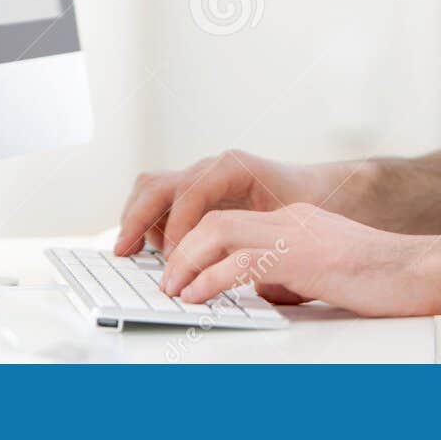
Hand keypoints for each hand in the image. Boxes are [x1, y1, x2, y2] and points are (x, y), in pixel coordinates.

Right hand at [113, 149, 336, 257]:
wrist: (316, 189)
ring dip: (137, 218)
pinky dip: (148, 222)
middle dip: (137, 218)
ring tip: (131, 253)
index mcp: (232, 167)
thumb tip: (230, 271)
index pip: (190, 192)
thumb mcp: (289, 220)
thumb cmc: (304, 203)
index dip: (177, 226)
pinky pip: (159, 201)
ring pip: (150, 188)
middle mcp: (210, 168)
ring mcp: (199, 177)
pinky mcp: (193, 193)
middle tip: (124, 252)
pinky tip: (155, 251)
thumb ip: (259, 240)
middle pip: (157, 184)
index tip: (174, 259)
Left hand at [159, 204, 440, 317]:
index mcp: (294, 220)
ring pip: (220, 232)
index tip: (176, 268)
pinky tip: (199, 295)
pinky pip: (242, 262)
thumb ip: (289, 273)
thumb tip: (260, 291)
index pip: (230, 219)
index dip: (195, 241)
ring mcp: (296, 234)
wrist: (423, 271)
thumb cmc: (383, 278)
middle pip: (215, 218)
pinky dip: (211, 279)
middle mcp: (290, 219)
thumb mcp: (324, 272)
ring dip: (187, 261)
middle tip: (164, 279)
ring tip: (173, 288)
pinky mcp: (303, 256)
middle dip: (180, 247)